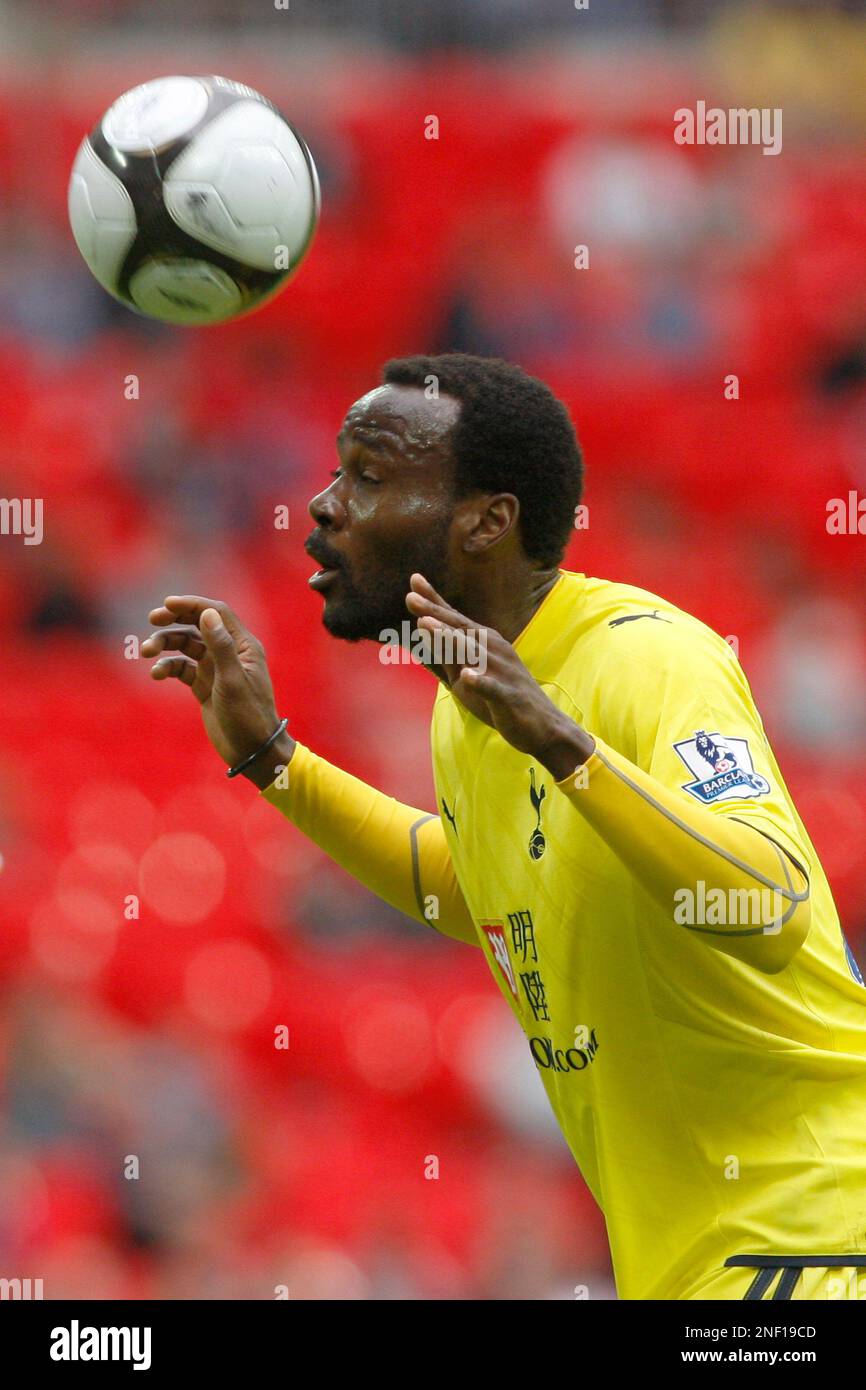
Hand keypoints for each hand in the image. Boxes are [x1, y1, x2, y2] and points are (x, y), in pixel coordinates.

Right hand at [142, 595, 294, 784]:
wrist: (251, 750)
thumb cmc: (248, 716)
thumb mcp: (232, 680)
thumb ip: (221, 646)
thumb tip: (207, 613)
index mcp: (243, 645)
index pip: (216, 613)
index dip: (192, 604)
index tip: (167, 604)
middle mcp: (229, 652)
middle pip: (199, 624)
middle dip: (175, 619)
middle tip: (152, 619)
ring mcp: (215, 668)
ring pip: (186, 646)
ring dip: (165, 644)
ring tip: (146, 652)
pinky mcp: (204, 685)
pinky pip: (181, 668)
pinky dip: (167, 667)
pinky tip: (156, 675)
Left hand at [404, 574, 593, 778]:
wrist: (542, 726)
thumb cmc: (501, 697)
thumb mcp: (467, 674)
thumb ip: (445, 654)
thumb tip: (419, 632)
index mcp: (484, 643)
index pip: (455, 619)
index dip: (434, 601)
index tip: (414, 580)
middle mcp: (494, 650)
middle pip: (461, 629)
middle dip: (435, 613)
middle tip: (411, 597)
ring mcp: (503, 672)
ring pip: (474, 653)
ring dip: (450, 639)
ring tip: (426, 625)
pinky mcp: (510, 696)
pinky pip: (494, 688)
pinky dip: (481, 682)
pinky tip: (468, 676)